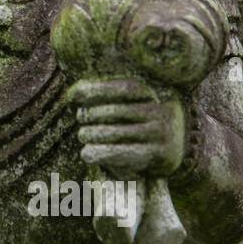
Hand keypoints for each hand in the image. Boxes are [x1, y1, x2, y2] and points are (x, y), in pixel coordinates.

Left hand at [67, 77, 185, 177]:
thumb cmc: (139, 125)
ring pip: (117, 133)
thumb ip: (105, 98)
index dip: (100, 89)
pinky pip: (124, 154)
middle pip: (118, 110)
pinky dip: (101, 153)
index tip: (74, 93)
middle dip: (93, 113)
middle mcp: (163, 113)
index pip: (127, 87)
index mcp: (157, 96)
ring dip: (93, 133)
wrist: (169, 155)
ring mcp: (163, 135)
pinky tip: (86, 153)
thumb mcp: (129, 107)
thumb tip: (73, 93)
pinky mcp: (160, 156)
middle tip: (80, 116)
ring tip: (82, 134)